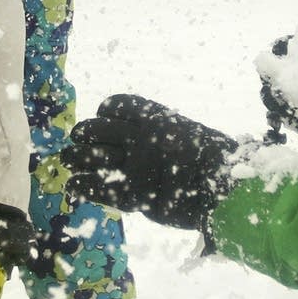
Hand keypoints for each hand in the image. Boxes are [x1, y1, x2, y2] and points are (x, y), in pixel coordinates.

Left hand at [65, 94, 238, 230]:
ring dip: (74, 158)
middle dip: (83, 135)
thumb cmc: (218, 163)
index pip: (117, 105)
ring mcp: (132, 165)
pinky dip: (79, 187)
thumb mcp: (193, 135)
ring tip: (71, 163)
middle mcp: (139, 137)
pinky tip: (75, 189)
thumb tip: (158, 141)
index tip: (104, 121)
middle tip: (79, 144)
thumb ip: (170, 136)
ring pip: (86, 155)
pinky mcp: (128, 193)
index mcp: (156, 119)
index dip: (105, 113)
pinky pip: (93, 187)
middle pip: (94, 129)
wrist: (226, 188)